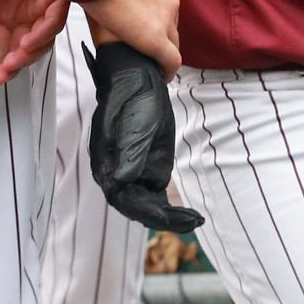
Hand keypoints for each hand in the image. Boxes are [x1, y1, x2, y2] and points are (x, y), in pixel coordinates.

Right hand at [0, 0, 68, 87]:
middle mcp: (24, 16)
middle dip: (10, 66)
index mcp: (3, 15)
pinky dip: (44, 29)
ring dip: (27, 53)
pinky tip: (30, 37)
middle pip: (21, 50)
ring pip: (40, 41)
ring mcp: (42, 7)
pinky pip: (55, 18)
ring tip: (15, 57)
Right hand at [84, 0, 180, 74]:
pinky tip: (161, 75)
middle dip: (159, 29)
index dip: (156, 9)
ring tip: (147, 58)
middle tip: (139, 37)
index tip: (144, 15)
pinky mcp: (155, 39)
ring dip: (161, 48)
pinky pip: (170, 60)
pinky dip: (167, 69)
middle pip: (171, 20)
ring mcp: (165, 18)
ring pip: (171, 39)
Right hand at [84, 42, 203, 232]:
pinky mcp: (148, 168)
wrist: (138, 81)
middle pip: (138, 207)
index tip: (166, 218)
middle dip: (163, 219)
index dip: (145, 212)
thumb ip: (131, 155)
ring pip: (148, 205)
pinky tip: (188, 214)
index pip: (124, 199)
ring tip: (195, 221)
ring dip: (169, 217)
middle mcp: (117, 175)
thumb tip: (120, 182)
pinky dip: (170, 207)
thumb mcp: (136, 126)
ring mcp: (133, 173)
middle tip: (192, 222)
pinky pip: (156, 195)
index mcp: (108, 166)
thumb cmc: (133, 100)